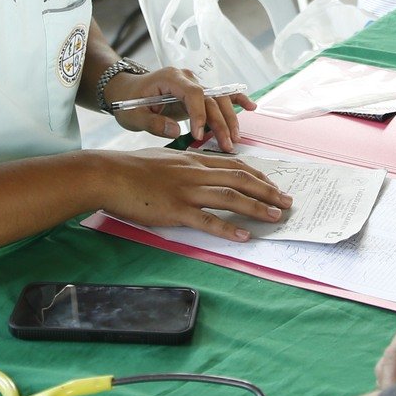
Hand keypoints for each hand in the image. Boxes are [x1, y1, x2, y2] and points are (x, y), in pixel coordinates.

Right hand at [96, 148, 291, 241]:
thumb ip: (186, 165)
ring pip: (231, 197)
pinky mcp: (175, 210)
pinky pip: (207, 220)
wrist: (108, 174)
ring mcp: (187, 191)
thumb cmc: (132, 168)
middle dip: (268, 191)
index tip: (274, 185)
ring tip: (277, 216)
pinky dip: (228, 228)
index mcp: (193, 160)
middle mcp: (195, 172)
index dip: (259, 176)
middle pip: (241, 179)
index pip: (235, 165)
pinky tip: (244, 236)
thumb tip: (201, 173)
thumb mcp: (165, 159)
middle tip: (288, 201)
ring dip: (258, 207)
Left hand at [109, 66, 256, 151]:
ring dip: (229, 119)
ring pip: (219, 100)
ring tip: (235, 139)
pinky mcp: (198, 92)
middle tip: (227, 145)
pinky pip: (221, 95)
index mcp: (171, 78)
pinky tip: (251, 107)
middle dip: (221, 123)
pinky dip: (236, 100)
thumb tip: (175, 130)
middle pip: (211, 99)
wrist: (126, 91)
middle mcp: (187, 78)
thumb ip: (153, 122)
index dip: (200, 115)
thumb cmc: (128, 102)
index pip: (194, 94)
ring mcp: (195, 83)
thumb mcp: (133, 115)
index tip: (199, 135)